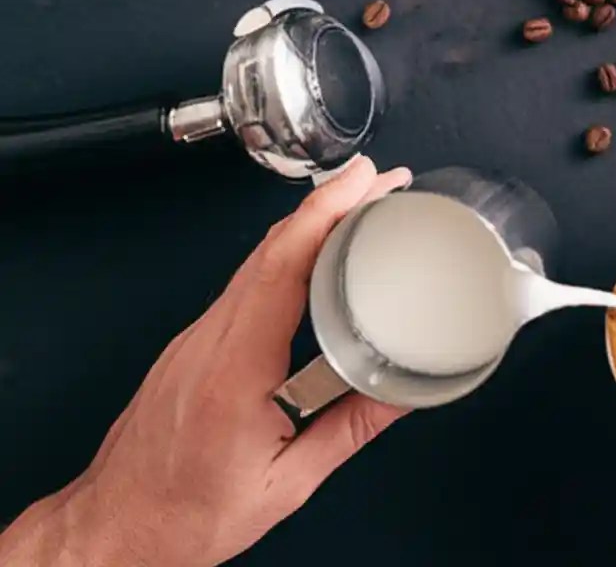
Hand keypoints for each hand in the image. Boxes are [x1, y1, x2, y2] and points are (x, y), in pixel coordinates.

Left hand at [0, 157, 412, 566]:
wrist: (119, 526)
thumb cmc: (185, 511)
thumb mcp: (289, 481)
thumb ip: (352, 429)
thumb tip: (403, 391)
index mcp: (235, 370)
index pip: (281, 268)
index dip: (324, 214)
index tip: (361, 184)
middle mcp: (210, 342)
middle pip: (271, 250)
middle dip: (328, 204)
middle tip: (380, 183)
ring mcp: (197, 340)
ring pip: (256, 263)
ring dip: (309, 228)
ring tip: (358, 210)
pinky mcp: (195, 346)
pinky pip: (247, 285)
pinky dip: (287, 258)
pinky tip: (315, 259)